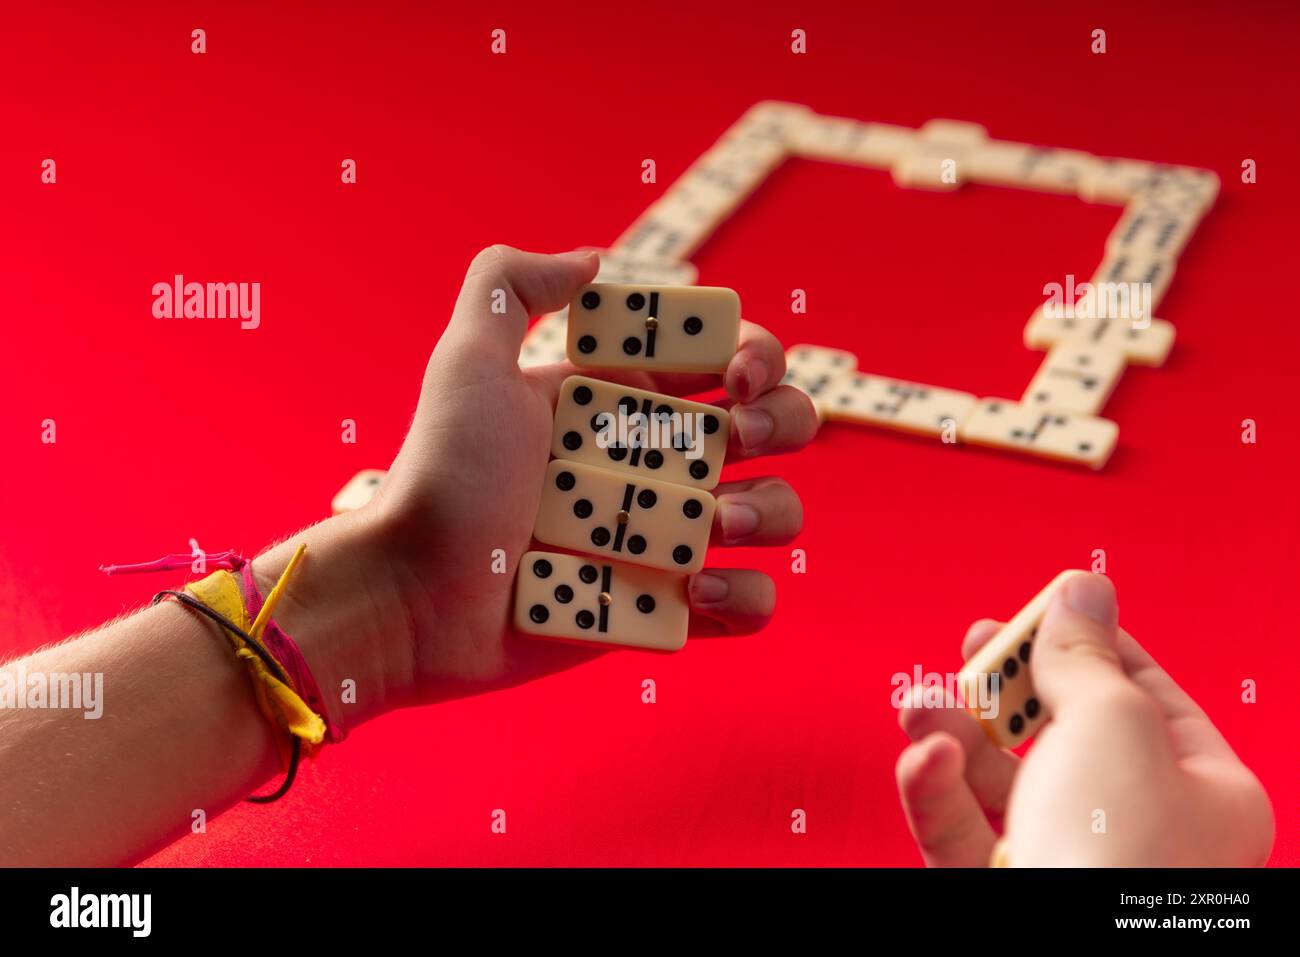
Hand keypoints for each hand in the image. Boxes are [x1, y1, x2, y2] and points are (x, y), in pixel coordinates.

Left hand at [354, 246, 816, 704]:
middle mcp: (656, 464)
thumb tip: (592, 259)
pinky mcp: (666, 610)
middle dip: (782, 421)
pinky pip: (751, 604)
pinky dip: (748, 596)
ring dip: (770, 511)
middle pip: (776, 426)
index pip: (728, 359)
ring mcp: (666, 539)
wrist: (413, 594)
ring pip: (777, 512)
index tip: (734, 376)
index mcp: (624, 401)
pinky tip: (700, 588)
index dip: (755, 355)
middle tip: (737, 438)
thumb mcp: (467, 360)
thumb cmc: (439, 476)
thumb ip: (512, 283)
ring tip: (717, 524)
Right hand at [895, 573, 1274, 865]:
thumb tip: (1081, 590)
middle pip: (1062, 731)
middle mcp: (1140, 830)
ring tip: (921, 704)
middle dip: (1006, 685)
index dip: (1094, 645)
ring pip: (998, 778)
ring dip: (951, 733)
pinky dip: (935, 788)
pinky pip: (963, 826)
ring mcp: (1068, 862)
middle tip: (975, 645)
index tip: (1045, 611)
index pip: (1149, 697)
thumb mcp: (1109, 724)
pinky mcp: (1004, 884)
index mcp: (1204, 793)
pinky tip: (923, 758)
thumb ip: (1084, 654)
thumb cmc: (1118, 864)